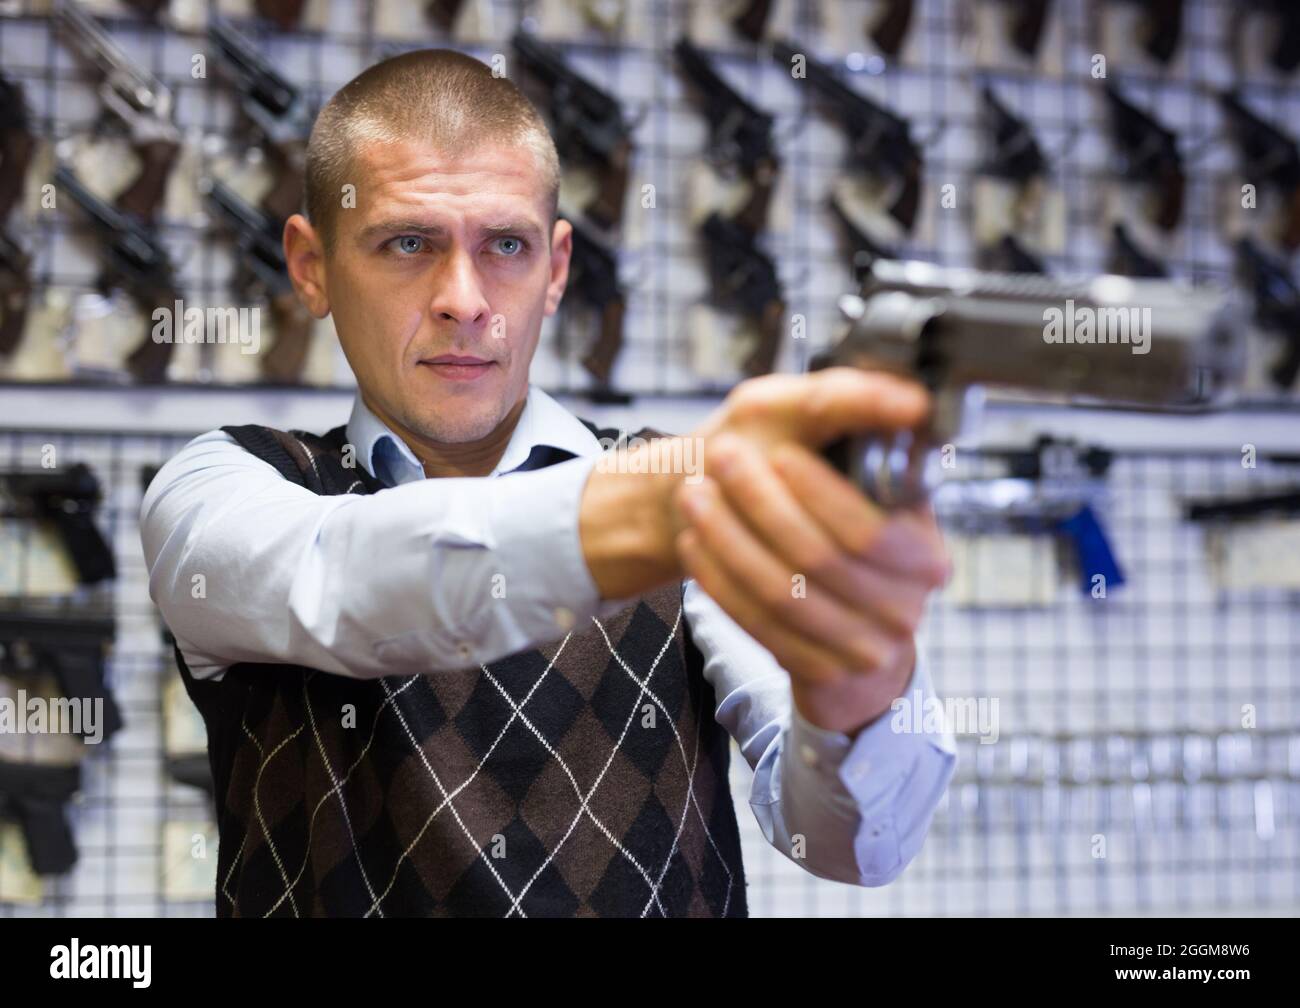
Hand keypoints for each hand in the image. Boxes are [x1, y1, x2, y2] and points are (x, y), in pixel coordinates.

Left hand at [673, 367, 950, 734]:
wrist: (816, 598)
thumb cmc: (827, 512)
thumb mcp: (850, 458)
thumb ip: (868, 416)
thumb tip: (911, 401)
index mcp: (924, 549)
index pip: (872, 528)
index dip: (822, 492)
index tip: (778, 454)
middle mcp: (906, 603)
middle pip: (820, 559)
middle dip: (761, 504)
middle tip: (719, 459)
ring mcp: (866, 646)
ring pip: (783, 593)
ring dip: (730, 539)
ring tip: (694, 496)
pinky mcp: (823, 671)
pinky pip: (761, 626)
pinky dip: (721, 581)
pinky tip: (695, 543)